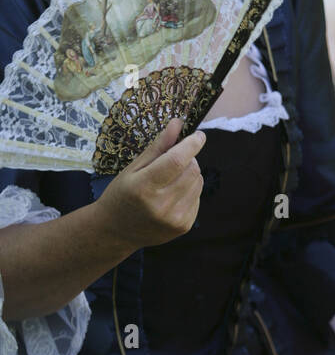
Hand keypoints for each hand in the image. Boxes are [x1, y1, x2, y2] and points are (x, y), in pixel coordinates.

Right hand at [92, 118, 205, 252]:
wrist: (115, 231)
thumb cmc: (121, 194)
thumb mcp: (133, 168)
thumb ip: (158, 146)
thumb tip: (178, 123)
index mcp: (144, 187)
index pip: (177, 160)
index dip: (191, 145)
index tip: (198, 135)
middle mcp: (161, 205)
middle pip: (192, 170)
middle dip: (189, 159)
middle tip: (174, 160)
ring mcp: (174, 218)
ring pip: (198, 182)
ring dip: (190, 174)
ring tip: (171, 179)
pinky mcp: (183, 226)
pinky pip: (198, 197)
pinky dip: (190, 190)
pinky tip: (172, 195)